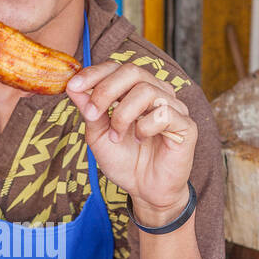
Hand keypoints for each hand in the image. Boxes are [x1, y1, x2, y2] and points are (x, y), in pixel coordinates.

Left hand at [66, 60, 195, 219]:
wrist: (145, 190)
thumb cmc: (125, 161)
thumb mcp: (98, 136)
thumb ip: (89, 111)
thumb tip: (73, 87)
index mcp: (135, 91)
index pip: (117, 68)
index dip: (95, 73)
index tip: (74, 85)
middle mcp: (156, 93)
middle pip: (133, 71)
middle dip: (106, 90)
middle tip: (93, 114)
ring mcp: (173, 107)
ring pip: (147, 90)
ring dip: (123, 115)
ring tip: (117, 136)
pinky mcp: (185, 125)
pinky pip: (163, 113)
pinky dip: (145, 127)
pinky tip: (140, 140)